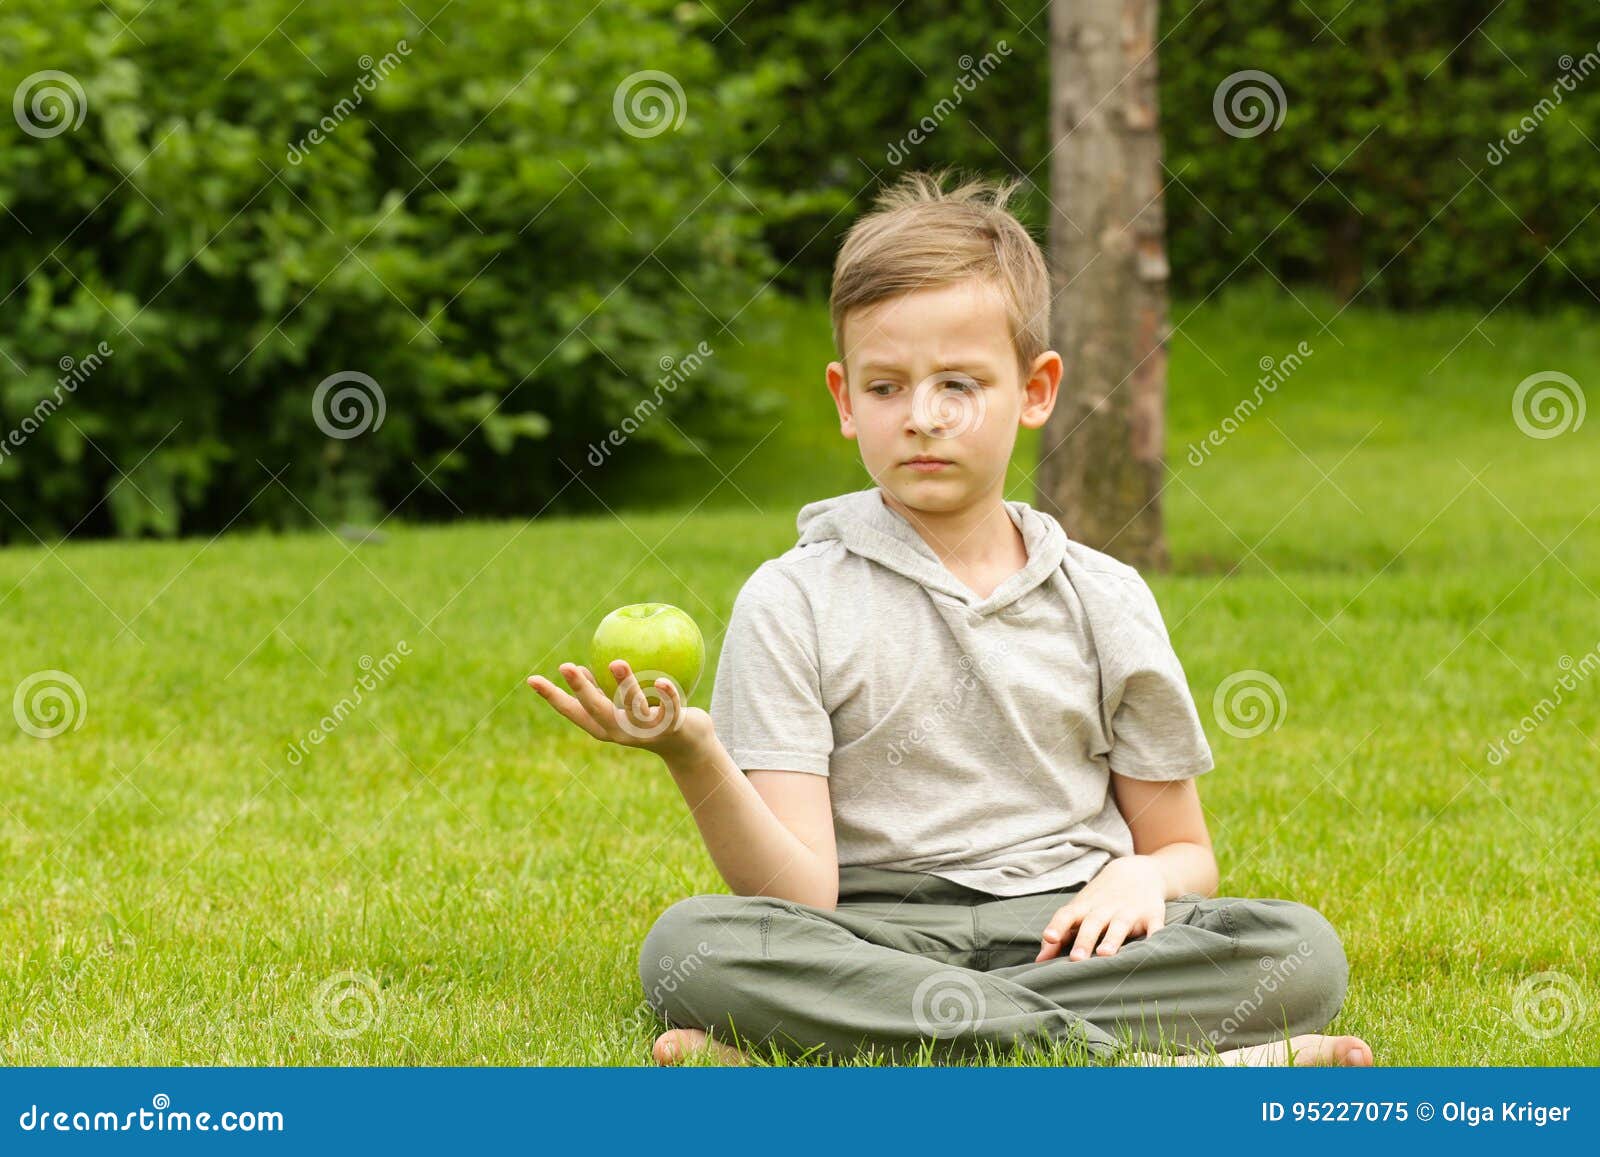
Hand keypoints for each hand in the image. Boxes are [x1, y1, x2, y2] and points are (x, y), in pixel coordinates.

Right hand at [526, 659, 712, 761]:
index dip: (552, 697)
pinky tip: (661, 680)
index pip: (573, 712)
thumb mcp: (626, 706)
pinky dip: (666, 696)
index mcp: (605, 727)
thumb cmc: (653, 718)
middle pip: (597, 712)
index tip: (531, 679)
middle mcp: (621, 732)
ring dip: (624, 686)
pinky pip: (669, 710)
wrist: (689, 745)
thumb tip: (585, 666)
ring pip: (633, 710)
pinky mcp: (672, 730)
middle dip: (581, 690)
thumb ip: (605, 690)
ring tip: (616, 662)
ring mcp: (645, 733)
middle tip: (566, 666)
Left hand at [1035, 854, 1167, 962]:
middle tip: (1076, 959)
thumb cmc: (1100, 900)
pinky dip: (1155, 936)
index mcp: (1084, 908)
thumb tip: (1038, 961)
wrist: (1137, 871)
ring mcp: (1129, 911)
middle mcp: (1105, 908)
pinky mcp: (1152, 915)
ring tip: (1104, 954)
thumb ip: (1060, 935)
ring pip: (1119, 926)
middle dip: (1084, 940)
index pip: (1067, 915)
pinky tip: (1152, 948)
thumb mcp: (1079, 911)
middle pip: (1092, 924)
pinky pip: (1154, 927)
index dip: (1058, 926)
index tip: (1049, 937)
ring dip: (1112, 939)